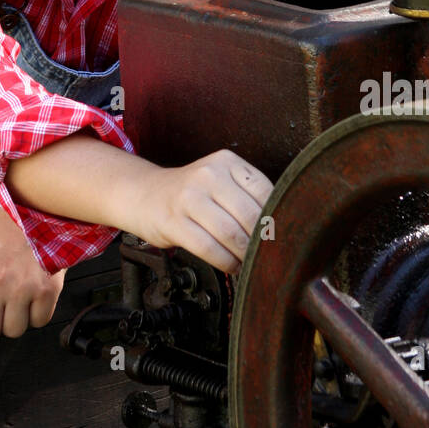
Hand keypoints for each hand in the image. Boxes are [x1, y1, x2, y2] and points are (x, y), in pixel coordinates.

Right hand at [132, 149, 273, 275]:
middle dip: (262, 242)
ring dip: (244, 255)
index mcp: (226, 161)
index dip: (276, 218)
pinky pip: (209, 248)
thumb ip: (247, 196)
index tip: (282, 236)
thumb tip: (282, 227)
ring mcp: (189, 197)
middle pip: (249, 215)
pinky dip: (226, 262)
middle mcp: (208, 174)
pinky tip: (231, 265)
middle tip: (268, 256)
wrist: (146, 195)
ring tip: (249, 263)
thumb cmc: (192, 194)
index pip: (264, 191)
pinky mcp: (174, 222)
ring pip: (231, 234)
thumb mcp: (220, 180)